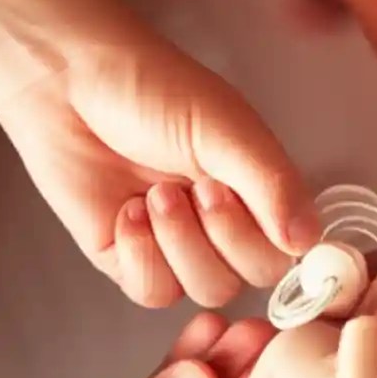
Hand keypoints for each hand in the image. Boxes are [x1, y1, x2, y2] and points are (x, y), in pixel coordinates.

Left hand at [0, 37, 317, 307]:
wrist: (68, 85)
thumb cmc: (152, 90)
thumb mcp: (229, 131)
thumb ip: (274, 186)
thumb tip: (308, 242)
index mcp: (262, 192)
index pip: (291, 251)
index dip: (269, 238)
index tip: (236, 194)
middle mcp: (227, 226)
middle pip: (252, 277)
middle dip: (222, 234)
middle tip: (196, 185)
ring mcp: (179, 248)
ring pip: (206, 290)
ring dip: (181, 242)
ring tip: (155, 193)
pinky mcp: (131, 262)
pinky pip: (155, 292)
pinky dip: (143, 256)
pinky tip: (128, 211)